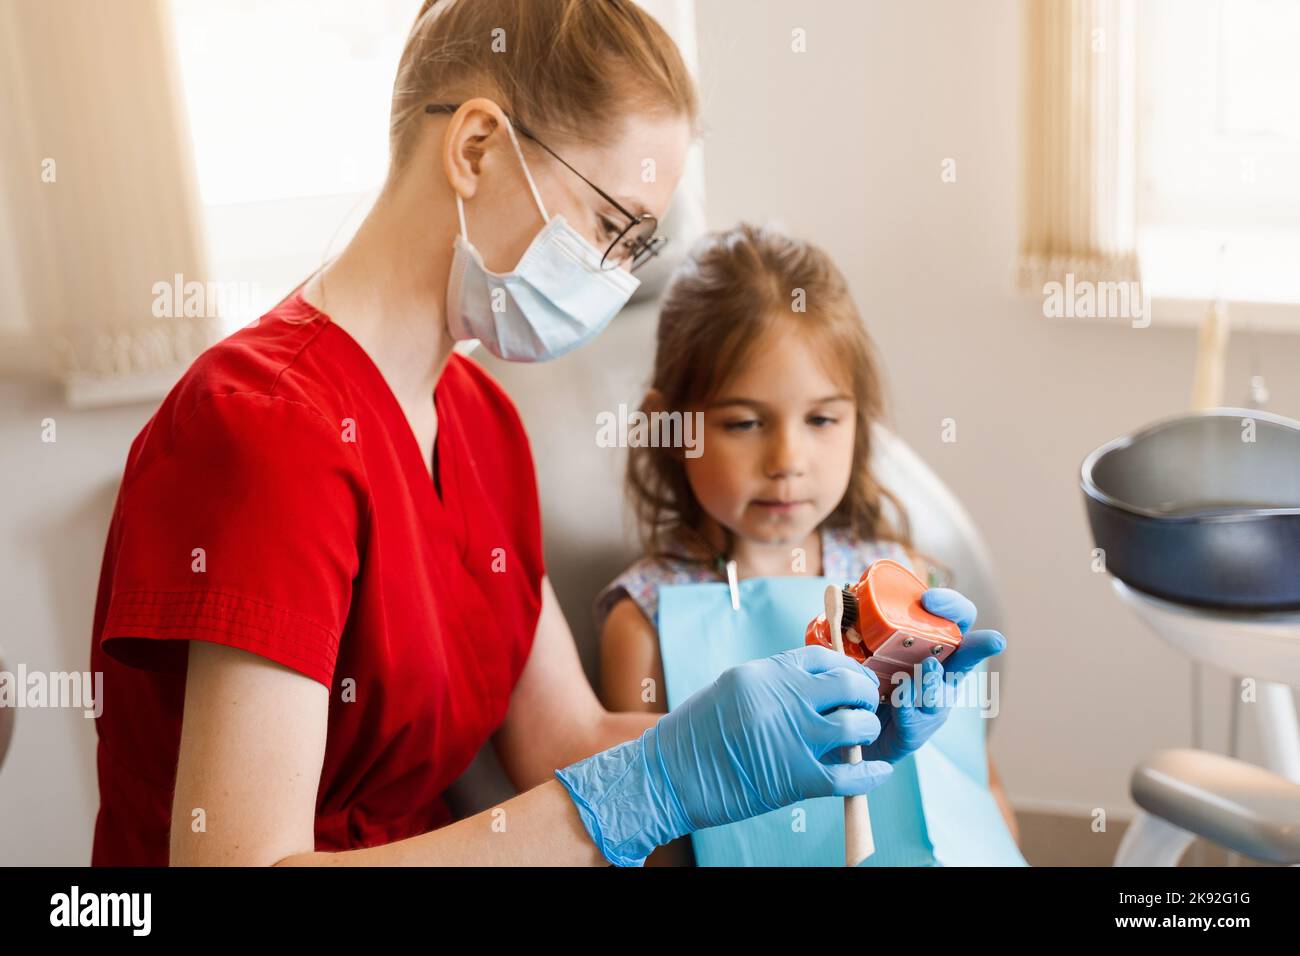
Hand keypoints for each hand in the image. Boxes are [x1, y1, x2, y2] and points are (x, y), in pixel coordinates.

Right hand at [555, 645, 893, 865]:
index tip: (852, 678)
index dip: (845, 666)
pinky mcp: (793, 778)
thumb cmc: (691, 736)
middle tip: (867, 706)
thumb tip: (806, 688)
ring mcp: (790, 737)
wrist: (665, 776)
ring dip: (867, 732)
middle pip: (848, 685)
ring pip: (856, 726)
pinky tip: (877, 773)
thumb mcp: (730, 690)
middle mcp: (781, 698)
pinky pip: (849, 776)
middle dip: (865, 695)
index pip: (822, 656)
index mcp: (763, 673)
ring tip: (864, 737)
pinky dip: (870, 777)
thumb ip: (769, 685)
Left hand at [861, 587, 1005, 764]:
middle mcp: (938, 674)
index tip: (930, 598)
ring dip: (934, 679)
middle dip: (981, 646)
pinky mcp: (914, 731)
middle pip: (968, 654)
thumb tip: (840, 598)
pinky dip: (906, 704)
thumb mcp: (855, 647)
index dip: (950, 606)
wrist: (844, 729)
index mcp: (929, 645)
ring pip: (942, 692)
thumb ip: (854, 627)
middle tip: (992, 640)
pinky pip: (915, 717)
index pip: (953, 619)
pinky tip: (897, 696)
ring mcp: (931, 705)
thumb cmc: (857, 678)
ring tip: (927, 667)